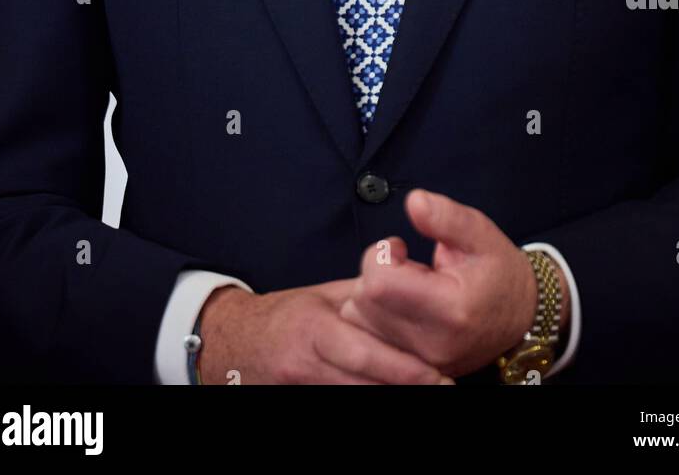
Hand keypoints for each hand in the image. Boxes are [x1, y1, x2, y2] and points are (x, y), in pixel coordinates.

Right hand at [197, 276, 456, 384]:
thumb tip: (409, 274)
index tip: (439, 378)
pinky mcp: (300, 401)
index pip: (365, 354)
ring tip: (428, 393)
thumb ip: (364, 295)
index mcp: (315, 329)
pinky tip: (393, 393)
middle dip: (406, 390)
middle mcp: (307, 364)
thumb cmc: (288, 315)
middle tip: (443, 390)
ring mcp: (302, 388)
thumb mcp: (324, 297)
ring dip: (392, 396)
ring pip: (354, 399)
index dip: (405, 370)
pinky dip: (368, 397)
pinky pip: (339, 403)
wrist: (236, 343)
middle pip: (364, 386)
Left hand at [339, 189, 568, 377]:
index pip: (378, 285)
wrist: (522, 318)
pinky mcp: (413, 373)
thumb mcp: (481, 233)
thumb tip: (414, 200)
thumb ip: (446, 216)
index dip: (380, 256)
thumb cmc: (498, 271)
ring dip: (370, 298)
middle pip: (362, 304)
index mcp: (450, 310)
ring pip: (359, 324)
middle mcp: (432, 344)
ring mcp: (421, 363)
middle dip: (374, 274)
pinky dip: (373, 319)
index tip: (400, 248)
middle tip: (405, 266)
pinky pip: (369, 341)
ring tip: (404, 287)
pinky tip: (399, 306)